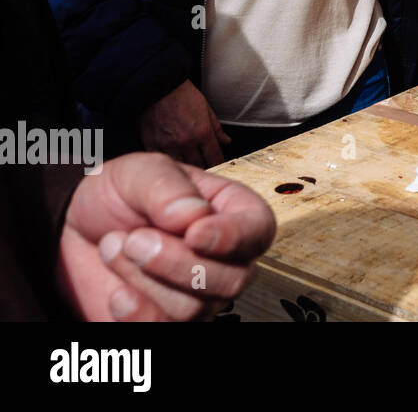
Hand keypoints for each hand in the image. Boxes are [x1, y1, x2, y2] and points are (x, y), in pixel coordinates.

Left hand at [57, 152, 275, 320]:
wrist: (72, 231)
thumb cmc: (119, 195)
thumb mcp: (139, 172)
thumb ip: (167, 187)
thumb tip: (194, 216)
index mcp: (231, 213)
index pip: (258, 230)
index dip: (233, 237)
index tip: (194, 233)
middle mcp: (225, 259)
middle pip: (232, 279)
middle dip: (178, 263)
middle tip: (134, 238)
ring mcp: (199, 296)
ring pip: (194, 307)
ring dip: (145, 279)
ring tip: (114, 248)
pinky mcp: (166, 322)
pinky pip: (165, 331)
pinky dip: (138, 315)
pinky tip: (118, 293)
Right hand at [138, 80, 229, 167]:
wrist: (159, 85)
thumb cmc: (182, 93)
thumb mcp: (206, 108)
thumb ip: (216, 128)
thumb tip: (226, 141)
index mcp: (202, 132)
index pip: (215, 157)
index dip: (218, 163)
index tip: (218, 164)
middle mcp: (186, 141)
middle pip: (199, 164)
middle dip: (203, 165)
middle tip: (203, 162)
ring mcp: (167, 144)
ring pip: (180, 165)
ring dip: (186, 164)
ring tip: (187, 160)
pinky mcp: (151, 143)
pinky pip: (162, 159)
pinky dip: (168, 160)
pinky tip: (171, 157)